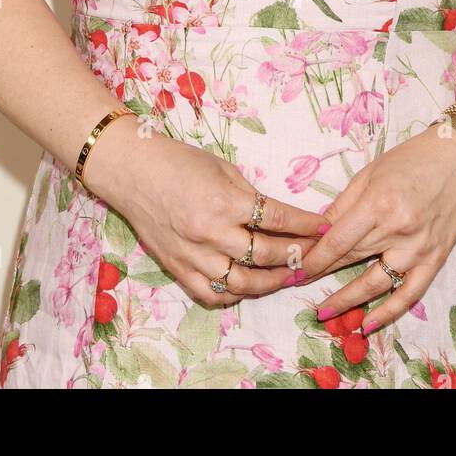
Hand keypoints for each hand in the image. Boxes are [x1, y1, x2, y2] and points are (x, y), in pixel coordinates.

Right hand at [102, 118, 328, 307]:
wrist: (132, 172)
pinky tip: (249, 286)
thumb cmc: (178, 161)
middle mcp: (211, 233)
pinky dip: (235, 294)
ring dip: (271, 283)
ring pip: (243, 282)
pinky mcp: (178, 268)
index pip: (276, 219)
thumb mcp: (222, 168)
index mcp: (224, 201)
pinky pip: (212, 293)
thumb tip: (276, 218)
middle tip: (313, 255)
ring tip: (288, 276)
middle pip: (266, 255)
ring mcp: (193, 254)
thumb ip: (248, 195)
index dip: (305, 225)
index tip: (323, 227)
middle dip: (295, 256)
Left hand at [289, 123, 455, 333]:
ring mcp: (418, 248)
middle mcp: (398, 229)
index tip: (294, 269)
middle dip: (322, 273)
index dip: (313, 258)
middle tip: (296, 286)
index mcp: (379, 203)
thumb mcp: (371, 173)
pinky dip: (389, 312)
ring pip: (376, 283)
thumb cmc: (412, 159)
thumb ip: (344, 205)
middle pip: (352, 259)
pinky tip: (368, 325)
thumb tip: (319, 231)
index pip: (338, 241)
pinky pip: (410, 294)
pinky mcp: (435, 260)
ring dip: (348, 300)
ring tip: (325, 312)